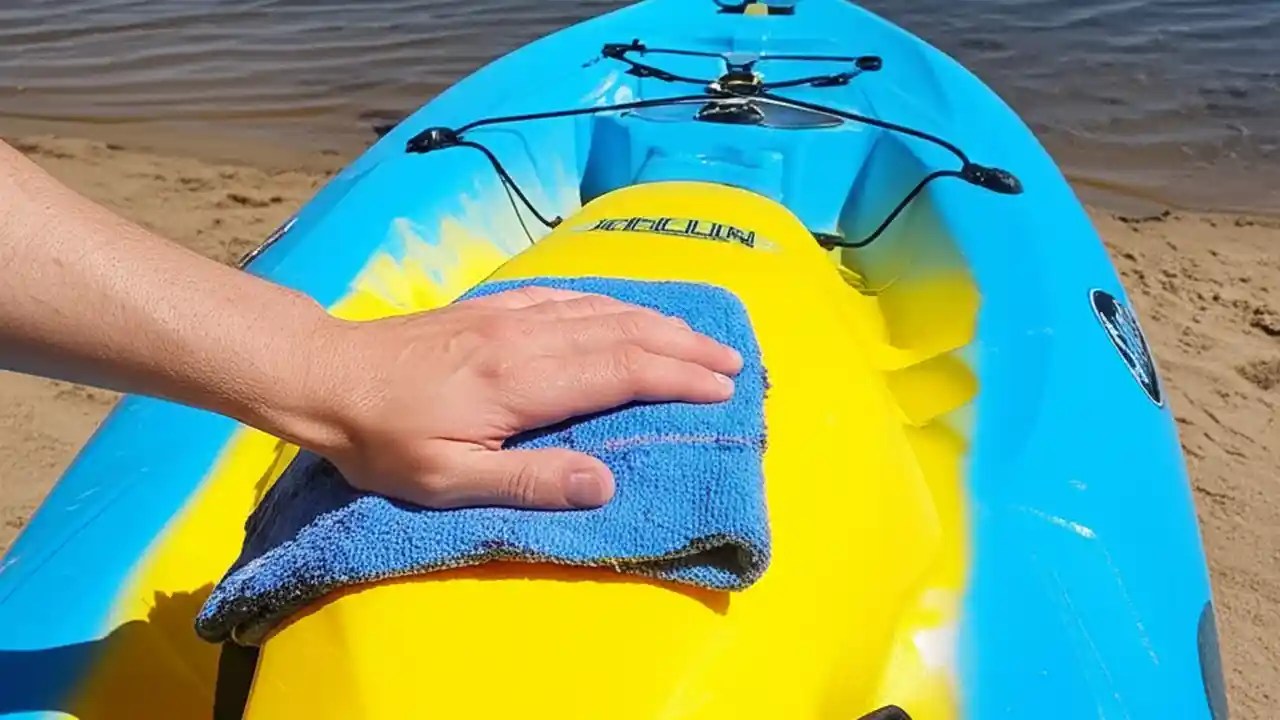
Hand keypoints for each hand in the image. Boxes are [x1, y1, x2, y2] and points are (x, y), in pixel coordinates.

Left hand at [294, 287, 742, 509]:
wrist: (327, 376)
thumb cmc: (384, 441)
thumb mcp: (447, 481)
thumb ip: (529, 481)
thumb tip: (607, 484)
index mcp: (523, 381)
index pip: (622, 371)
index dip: (678, 377)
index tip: (723, 389)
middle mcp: (528, 336)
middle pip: (626, 332)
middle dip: (685, 346)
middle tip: (734, 362)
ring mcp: (512, 315)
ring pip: (604, 309)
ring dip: (659, 322)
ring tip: (700, 338)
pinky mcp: (495, 307)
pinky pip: (570, 296)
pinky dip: (614, 303)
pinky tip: (627, 309)